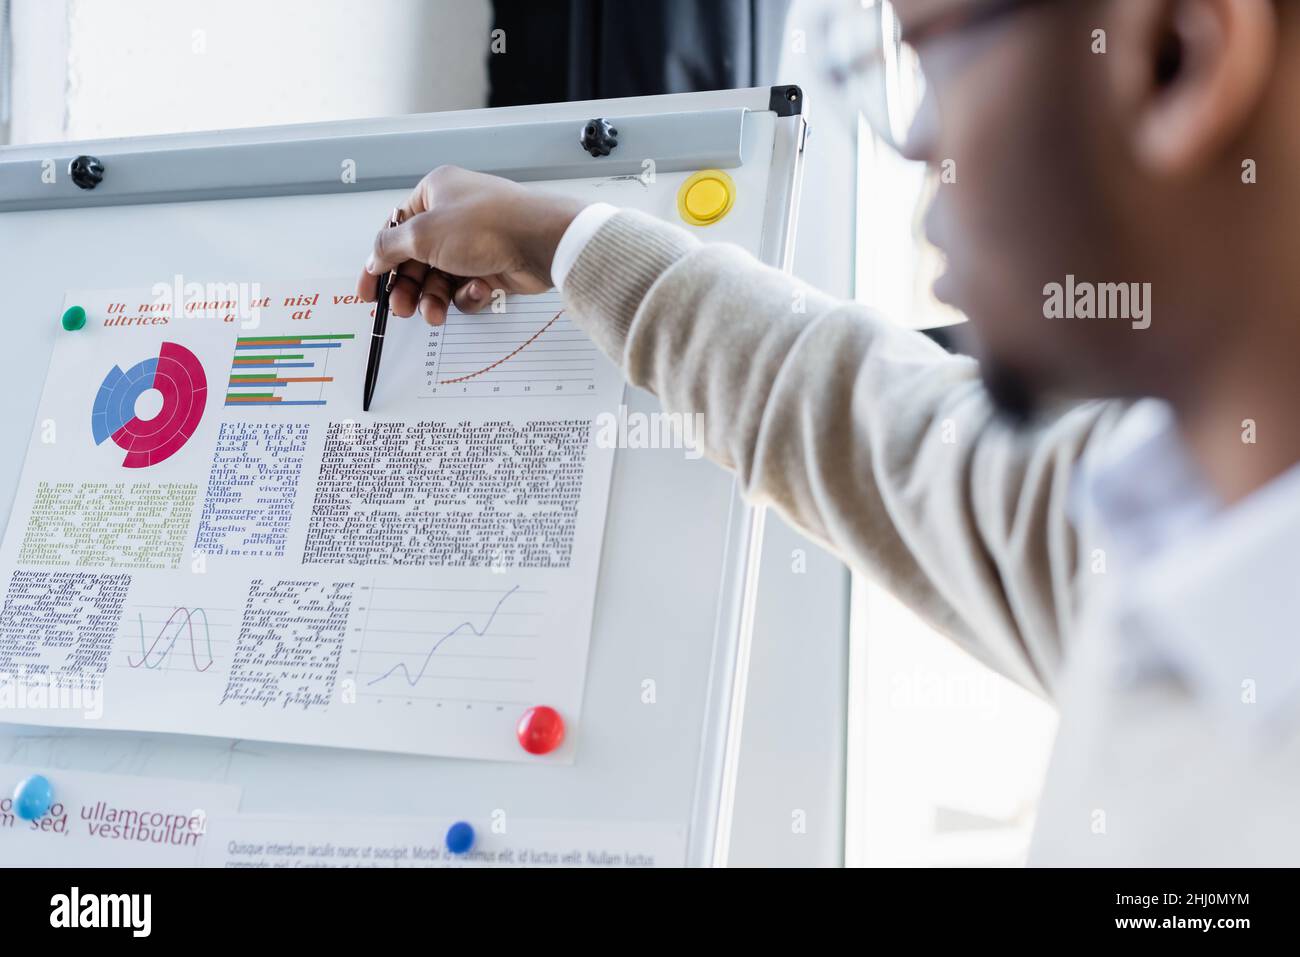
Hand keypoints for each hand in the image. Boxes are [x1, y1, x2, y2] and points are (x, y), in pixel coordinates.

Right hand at [357, 166, 584, 325]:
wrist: (540, 242)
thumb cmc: (488, 224)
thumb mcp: (424, 234)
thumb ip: (391, 246)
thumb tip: (374, 256)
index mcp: (434, 194)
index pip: (395, 230)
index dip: (379, 262)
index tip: (368, 290)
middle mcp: (454, 216)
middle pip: (416, 260)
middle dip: (408, 287)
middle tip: (402, 308)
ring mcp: (474, 242)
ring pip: (440, 278)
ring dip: (434, 298)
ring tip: (433, 313)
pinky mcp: (492, 265)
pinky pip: (466, 287)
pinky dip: (467, 295)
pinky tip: (476, 291)